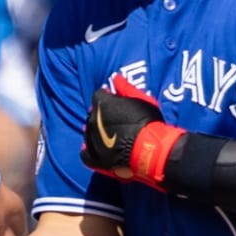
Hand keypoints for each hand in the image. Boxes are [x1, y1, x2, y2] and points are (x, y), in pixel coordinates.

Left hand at [80, 74, 183, 188]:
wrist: (150, 150)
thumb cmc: (148, 122)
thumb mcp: (141, 100)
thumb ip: (126, 88)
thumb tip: (116, 77)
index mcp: (102, 103)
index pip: (99, 95)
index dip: (108, 97)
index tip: (116, 101)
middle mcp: (93, 120)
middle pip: (93, 114)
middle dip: (102, 114)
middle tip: (116, 119)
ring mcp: (92, 139)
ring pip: (89, 132)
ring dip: (96, 131)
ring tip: (110, 134)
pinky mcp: (94, 158)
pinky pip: (85, 154)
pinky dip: (89, 150)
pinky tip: (97, 149)